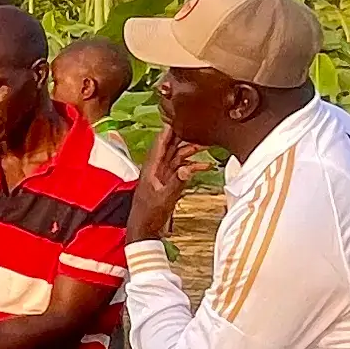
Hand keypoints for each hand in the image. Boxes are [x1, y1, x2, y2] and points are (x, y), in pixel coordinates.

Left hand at [127, 119, 203, 244]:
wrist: (144, 231)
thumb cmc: (148, 216)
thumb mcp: (164, 199)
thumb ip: (177, 183)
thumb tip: (188, 169)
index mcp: (151, 169)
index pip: (160, 144)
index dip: (168, 130)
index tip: (176, 117)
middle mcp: (156, 170)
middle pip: (170, 147)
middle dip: (183, 137)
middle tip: (197, 126)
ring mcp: (162, 177)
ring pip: (177, 158)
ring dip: (190, 151)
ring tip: (205, 144)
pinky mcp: (168, 185)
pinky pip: (181, 171)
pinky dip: (191, 167)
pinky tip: (203, 166)